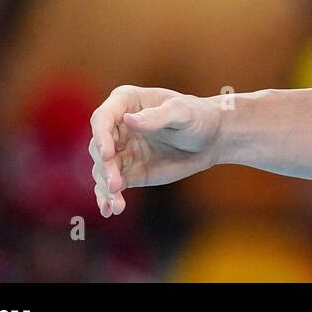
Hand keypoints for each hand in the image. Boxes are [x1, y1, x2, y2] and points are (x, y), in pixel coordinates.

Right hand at [88, 86, 221, 217]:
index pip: (102, 118)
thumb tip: (129, 120)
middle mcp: (117, 126)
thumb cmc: (198, 116)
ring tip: (117, 204)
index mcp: (126, 102)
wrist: (212, 139)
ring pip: (102, 169)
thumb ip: (157, 116)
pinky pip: (111, 185)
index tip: (108, 155)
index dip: (101, 136)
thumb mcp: (182, 112)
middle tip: (116, 185)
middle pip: (99, 147)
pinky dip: (108, 197)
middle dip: (105, 167)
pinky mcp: (128, 171)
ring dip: (105, 186)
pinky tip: (110, 209)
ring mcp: (121, 150)